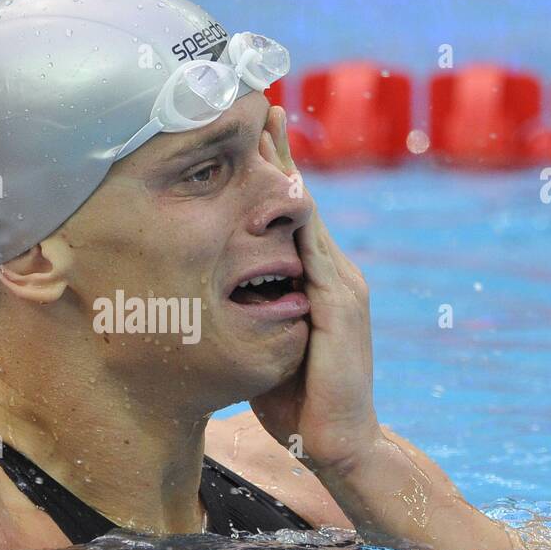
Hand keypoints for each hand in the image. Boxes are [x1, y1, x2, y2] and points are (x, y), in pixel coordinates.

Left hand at [251, 105, 380, 475]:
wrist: (339, 445)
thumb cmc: (295, 403)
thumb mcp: (264, 346)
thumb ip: (250, 313)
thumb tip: (210, 297)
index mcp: (316, 281)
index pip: (290, 218)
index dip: (272, 177)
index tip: (251, 136)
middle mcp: (333, 273)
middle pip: (300, 202)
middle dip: (280, 154)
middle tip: (258, 104)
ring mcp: (340, 286)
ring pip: (307, 215)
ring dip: (285, 170)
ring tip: (266, 126)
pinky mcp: (337, 305)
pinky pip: (311, 250)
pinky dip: (294, 215)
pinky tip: (277, 187)